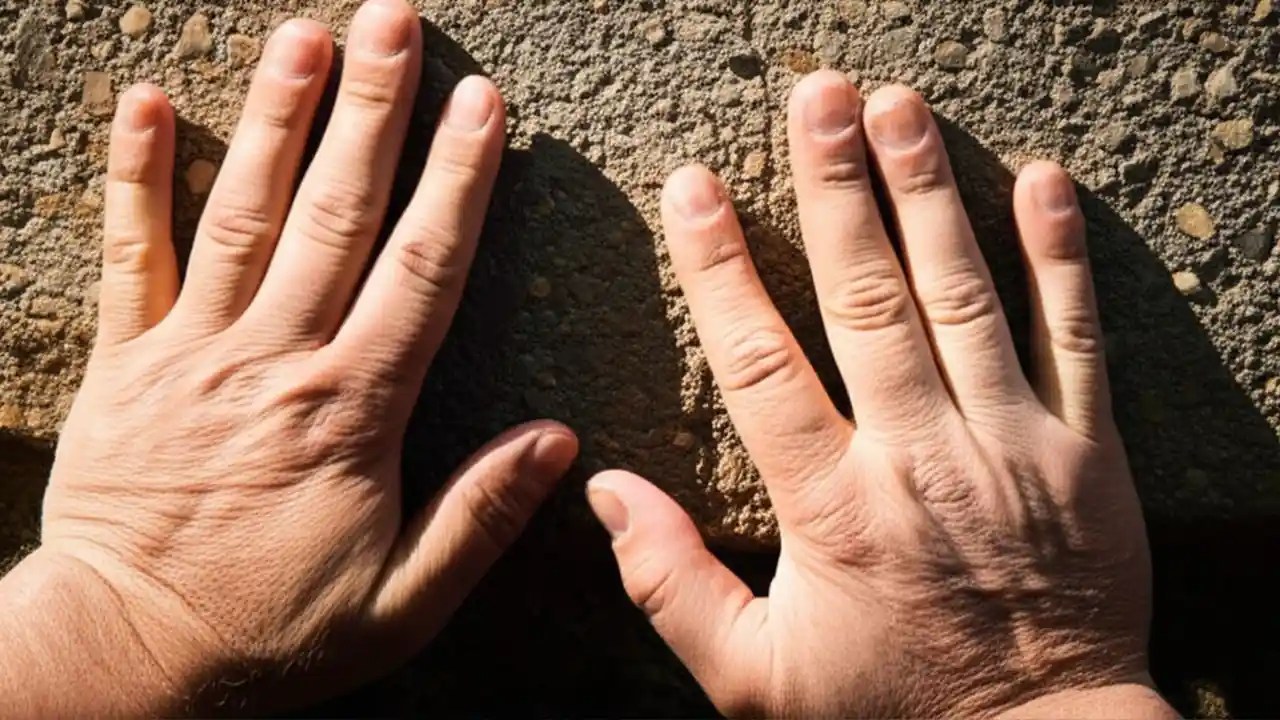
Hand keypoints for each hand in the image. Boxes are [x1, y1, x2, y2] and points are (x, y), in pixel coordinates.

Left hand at [1, 0, 575, 713]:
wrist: (122, 652)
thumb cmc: (269, 631)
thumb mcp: (401, 605)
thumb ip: (480, 518)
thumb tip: (558, 441)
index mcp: (350, 412)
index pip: (419, 273)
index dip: (456, 182)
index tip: (481, 105)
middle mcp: (274, 361)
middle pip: (333, 216)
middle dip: (372, 112)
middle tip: (395, 21)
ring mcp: (192, 352)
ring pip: (240, 214)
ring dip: (275, 118)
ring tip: (305, 36)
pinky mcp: (126, 361)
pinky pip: (129, 254)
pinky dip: (134, 174)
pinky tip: (146, 99)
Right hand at [588, 71, 1172, 716]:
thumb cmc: (889, 712)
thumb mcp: (755, 680)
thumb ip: (671, 586)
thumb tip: (605, 492)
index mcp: (833, 509)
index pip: (761, 365)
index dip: (720, 270)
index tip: (692, 188)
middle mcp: (921, 457)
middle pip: (869, 299)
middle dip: (835, 189)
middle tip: (815, 97)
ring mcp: (1013, 446)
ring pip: (965, 296)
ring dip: (927, 193)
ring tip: (898, 107)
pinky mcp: (1087, 452)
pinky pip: (1076, 337)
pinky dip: (1058, 254)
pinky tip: (1038, 179)